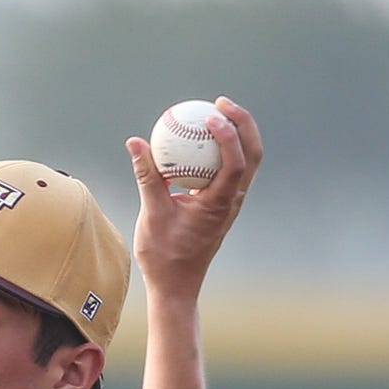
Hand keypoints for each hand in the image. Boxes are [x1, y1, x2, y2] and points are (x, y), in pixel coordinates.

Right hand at [124, 95, 262, 305]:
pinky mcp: (223, 204)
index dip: (228, 135)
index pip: (235, 164)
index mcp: (219, 205)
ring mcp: (231, 203)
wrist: (177, 285)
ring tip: (215, 111)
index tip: (209, 115)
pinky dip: (223, 149)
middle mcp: (232, 202)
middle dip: (242, 123)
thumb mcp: (151, 214)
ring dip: (238, 133)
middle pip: (253, 154)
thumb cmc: (163, 255)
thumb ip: (146, 176)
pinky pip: (230, 169)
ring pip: (247, 161)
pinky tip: (201, 138)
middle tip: (219, 103)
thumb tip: (135, 142)